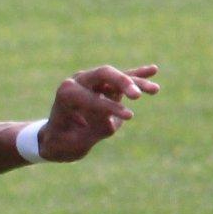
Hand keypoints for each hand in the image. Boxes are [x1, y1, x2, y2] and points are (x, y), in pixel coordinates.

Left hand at [39, 63, 158, 160]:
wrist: (57, 138)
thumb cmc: (63, 142)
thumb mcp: (74, 143)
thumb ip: (94, 130)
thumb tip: (113, 119)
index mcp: (66, 95)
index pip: (89, 97)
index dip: (109, 107)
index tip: (129, 117)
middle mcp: (78, 82)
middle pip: (103, 74)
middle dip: (121, 83)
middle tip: (137, 96)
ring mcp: (92, 81)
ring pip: (118, 78)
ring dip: (137, 83)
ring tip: (155, 90)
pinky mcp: (105, 85)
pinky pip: (123, 78)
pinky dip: (137, 75)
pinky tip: (153, 70)